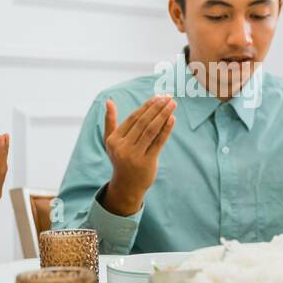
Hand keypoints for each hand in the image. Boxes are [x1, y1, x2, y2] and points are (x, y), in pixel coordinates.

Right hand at [102, 95, 175, 215]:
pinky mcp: (147, 162)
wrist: (127, 185)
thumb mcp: (110, 142)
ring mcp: (135, 156)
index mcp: (114, 140)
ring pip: (151, 130)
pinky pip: (158, 142)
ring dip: (163, 115)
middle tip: (168, 97)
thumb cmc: (120, 159)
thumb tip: (109, 101)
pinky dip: (166, 129)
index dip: (146, 106)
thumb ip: (110, 121)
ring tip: (173, 104)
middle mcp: (123, 147)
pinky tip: (172, 119)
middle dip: (157, 108)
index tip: (158, 97)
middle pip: (143, 122)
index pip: (133, 118)